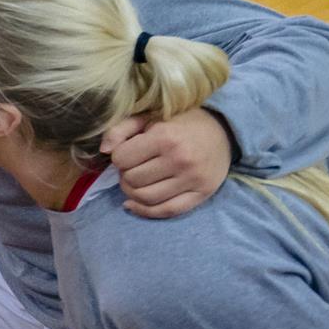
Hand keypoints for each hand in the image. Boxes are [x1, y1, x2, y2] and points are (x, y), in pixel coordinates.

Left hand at [101, 107, 231, 217]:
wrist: (224, 131)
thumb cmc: (181, 123)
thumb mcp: (150, 117)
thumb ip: (121, 130)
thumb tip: (104, 151)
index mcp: (166, 137)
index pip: (121, 159)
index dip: (119, 157)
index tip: (127, 153)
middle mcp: (180, 160)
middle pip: (132, 180)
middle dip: (125, 174)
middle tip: (133, 167)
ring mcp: (193, 179)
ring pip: (145, 198)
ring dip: (132, 192)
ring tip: (136, 181)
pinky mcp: (201, 194)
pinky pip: (166, 211)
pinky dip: (144, 211)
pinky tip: (133, 204)